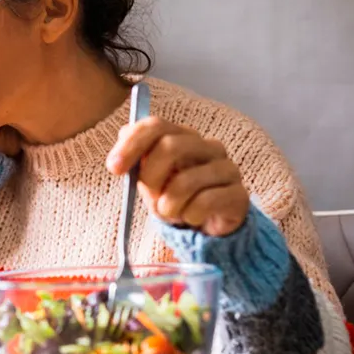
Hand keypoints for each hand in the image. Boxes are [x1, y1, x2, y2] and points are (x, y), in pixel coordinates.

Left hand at [106, 118, 248, 236]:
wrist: (206, 227)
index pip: (156, 125)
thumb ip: (138, 158)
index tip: (114, 168)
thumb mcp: (150, 180)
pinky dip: (189, 216)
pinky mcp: (239, 194)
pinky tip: (191, 218)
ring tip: (172, 212)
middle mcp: (207, 146)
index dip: (131, 145)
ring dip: (169, 205)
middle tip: (151, 199)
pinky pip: (205, 202)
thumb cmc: (175, 198)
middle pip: (170, 146)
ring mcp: (226, 168)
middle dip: (151, 177)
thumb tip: (124, 133)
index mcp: (182, 137)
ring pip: (185, 181)